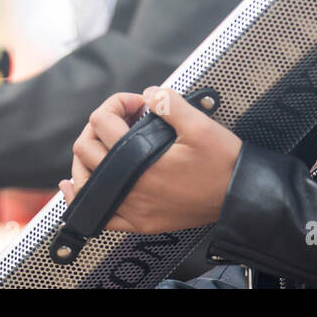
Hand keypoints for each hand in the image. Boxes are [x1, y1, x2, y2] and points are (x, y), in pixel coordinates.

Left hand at [59, 87, 241, 234]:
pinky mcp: (139, 223)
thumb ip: (170, 104)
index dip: (118, 102)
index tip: (139, 104)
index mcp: (139, 161)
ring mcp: (131, 208)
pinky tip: (77, 184)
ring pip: (82, 179)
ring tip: (103, 142)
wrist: (240, 197)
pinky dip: (81, 197)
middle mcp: (129, 188)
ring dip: (86, 155)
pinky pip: (96, 215)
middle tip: (123, 118)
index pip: (103, 121)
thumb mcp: (200, 124)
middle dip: (99, 124)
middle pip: (84, 147)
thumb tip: (148, 94)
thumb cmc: (222, 163)